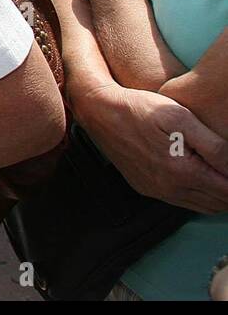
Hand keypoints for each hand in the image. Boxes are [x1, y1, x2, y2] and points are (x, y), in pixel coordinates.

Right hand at [76, 81, 227, 213]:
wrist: (99, 111)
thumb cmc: (139, 108)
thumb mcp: (180, 116)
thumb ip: (213, 145)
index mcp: (182, 171)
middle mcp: (169, 188)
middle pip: (218, 203)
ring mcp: (156, 190)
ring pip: (201, 206)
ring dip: (218, 196)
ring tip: (223, 176)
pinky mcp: (145, 188)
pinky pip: (181, 202)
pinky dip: (199, 196)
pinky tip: (202, 178)